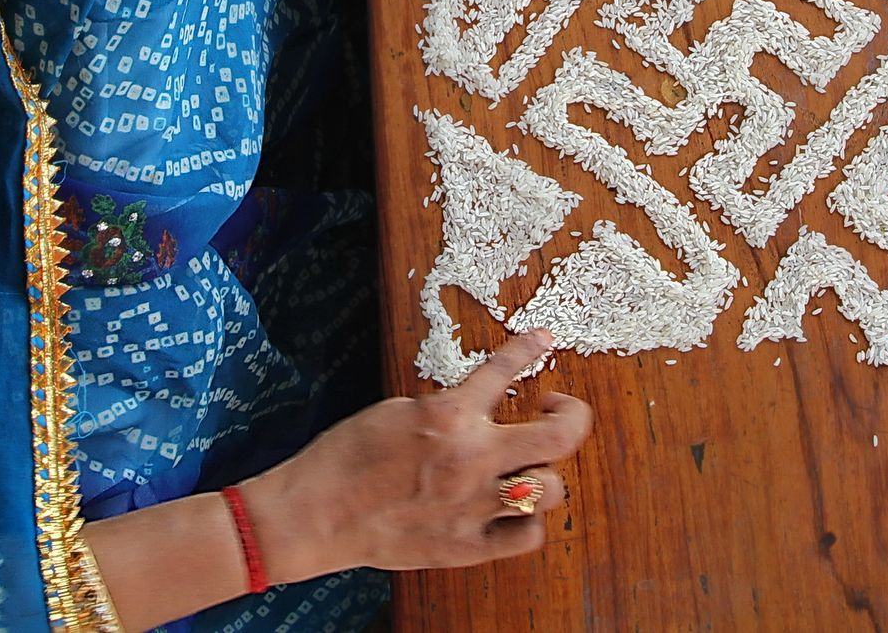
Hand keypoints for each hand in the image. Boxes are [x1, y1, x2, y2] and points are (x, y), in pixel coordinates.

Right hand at [238, 329, 593, 580]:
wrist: (315, 514)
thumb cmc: (345, 458)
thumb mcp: (398, 411)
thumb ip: (447, 410)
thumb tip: (478, 407)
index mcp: (450, 417)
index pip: (504, 369)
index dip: (529, 349)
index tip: (543, 340)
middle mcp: (472, 460)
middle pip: (560, 437)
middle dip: (572, 415)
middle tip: (557, 408)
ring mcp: (475, 507)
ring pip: (551, 490)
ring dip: (545, 472)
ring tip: (529, 464)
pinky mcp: (467, 547)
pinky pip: (527, 536)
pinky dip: (528, 521)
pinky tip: (513, 509)